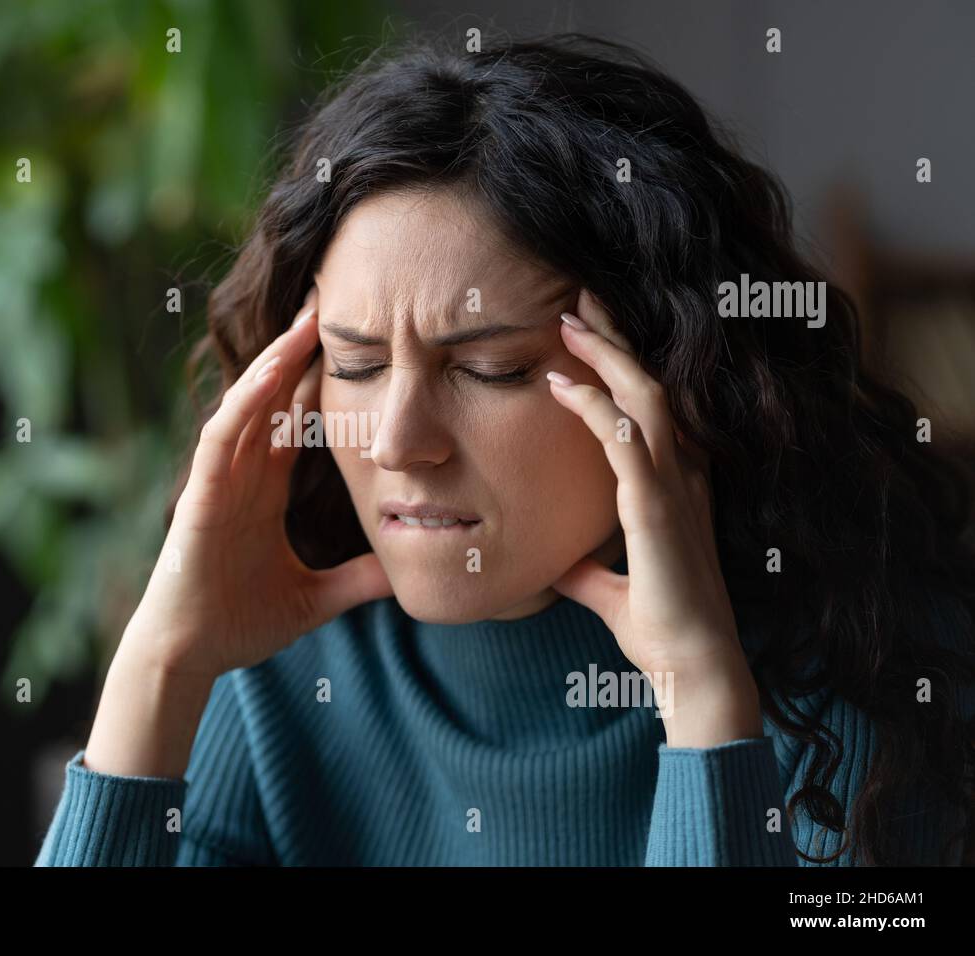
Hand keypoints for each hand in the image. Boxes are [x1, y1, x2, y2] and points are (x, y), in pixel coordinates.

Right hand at [125, 286, 392, 683]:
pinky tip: (267, 374)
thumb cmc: (239, 624)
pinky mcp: (200, 494)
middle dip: (299, 353)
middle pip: (272, 400)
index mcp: (265, 491)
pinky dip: (243, 404)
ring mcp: (219, 480)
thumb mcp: (317, 597)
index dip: (322, 383)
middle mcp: (242, 475)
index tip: (357, 345)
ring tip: (306, 322)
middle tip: (332, 303)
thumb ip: (358, 580)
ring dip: (274, 363)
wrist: (190, 656)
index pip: (297, 422)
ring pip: (247, 406)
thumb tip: (405, 574)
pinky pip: (220, 438)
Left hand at [546, 289, 761, 746]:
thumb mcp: (609, 587)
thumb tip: (560, 563)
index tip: (583, 334)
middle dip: (614, 339)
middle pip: (650, 385)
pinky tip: (558, 384)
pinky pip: (623, 441)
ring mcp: (673, 488)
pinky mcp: (656, 510)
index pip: (650, 407)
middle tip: (576, 298)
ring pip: (643, 398)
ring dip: (604, 355)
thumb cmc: (660, 629)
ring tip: (567, 319)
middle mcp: (681, 475)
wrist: (693, 669)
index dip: (621, 365)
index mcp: (675, 485)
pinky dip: (591, 407)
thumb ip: (588, 567)